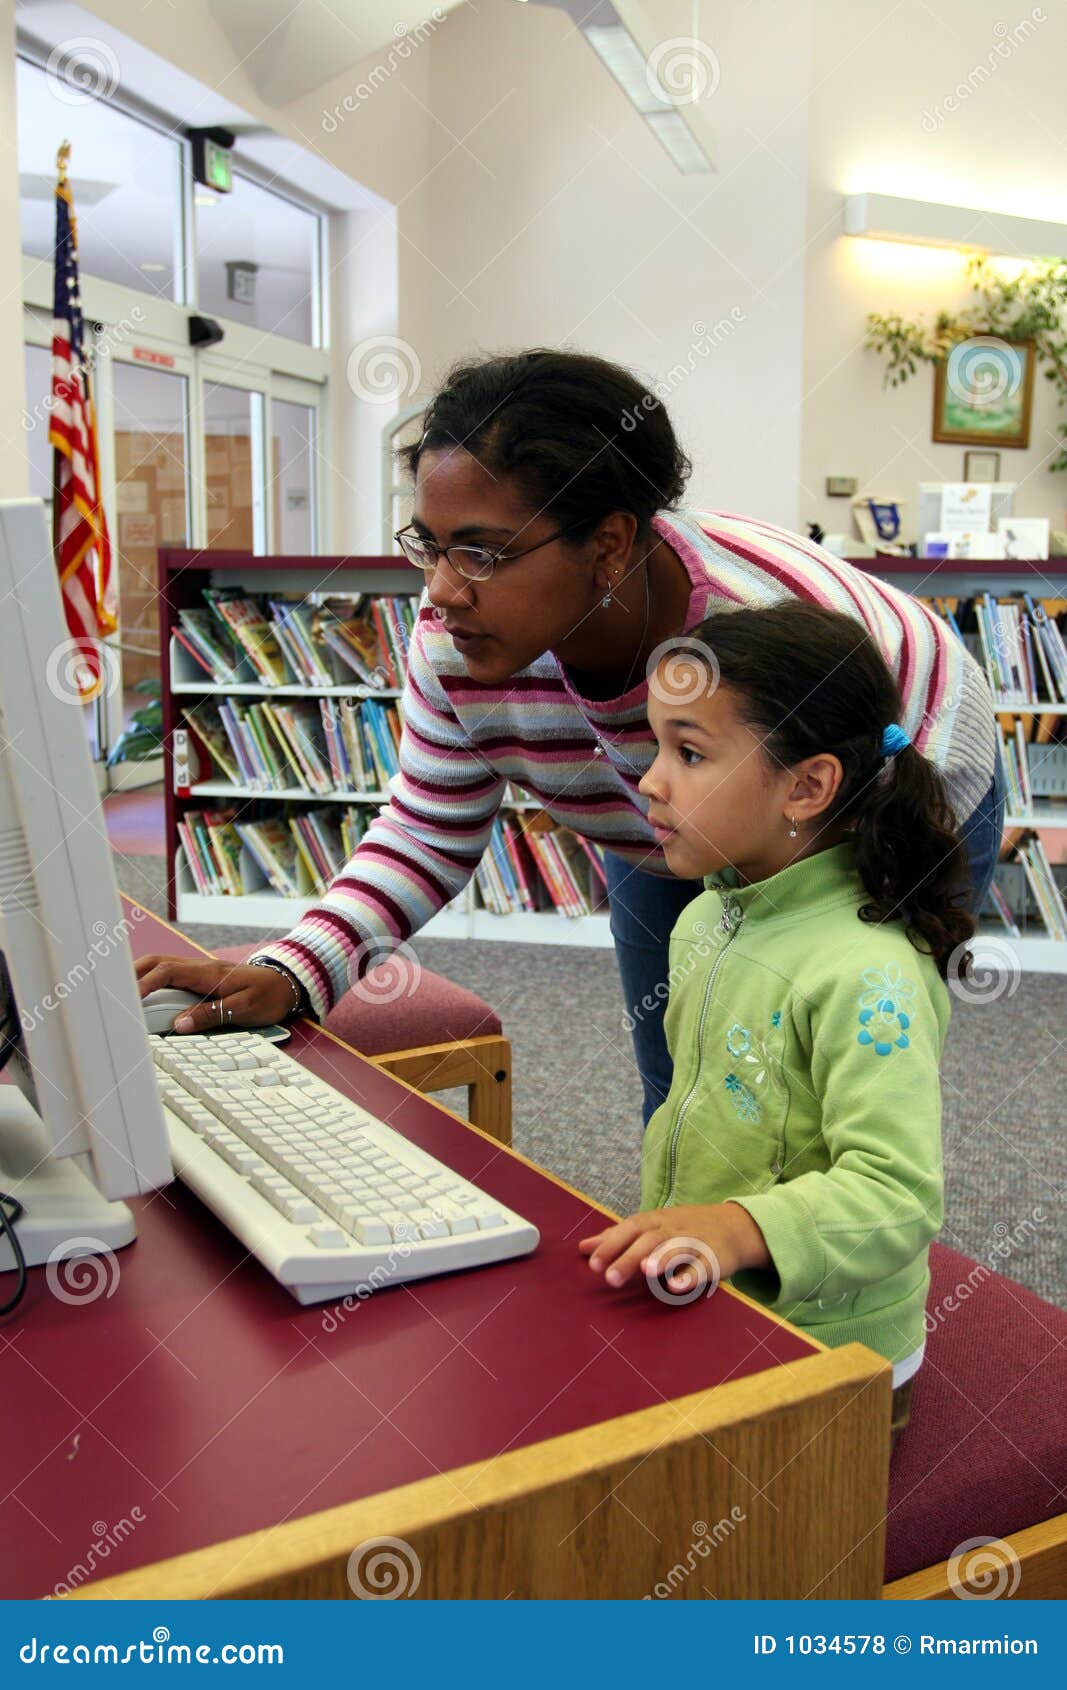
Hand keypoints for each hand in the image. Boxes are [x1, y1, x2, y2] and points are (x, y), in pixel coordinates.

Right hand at [134, 954, 298, 1032]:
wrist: (286, 983)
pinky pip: (169, 975)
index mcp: (207, 973)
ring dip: (140, 976)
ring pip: (160, 966)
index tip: (129, 1000)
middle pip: (157, 962)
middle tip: (114, 994)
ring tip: (122, 996)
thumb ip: (213, 1014)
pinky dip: (152, 981)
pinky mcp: (199, 978)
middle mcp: (199, 968)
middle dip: (132, 974)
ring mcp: (198, 971)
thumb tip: (181, 1024)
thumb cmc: (268, 995)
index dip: (144, 984)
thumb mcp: (245, 1008)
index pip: (167, 971)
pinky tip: (144, 995)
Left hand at [578, 1202, 769, 1293]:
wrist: (732, 1226)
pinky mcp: (714, 1260)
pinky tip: (676, 1287)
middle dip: (629, 1257)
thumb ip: (617, 1238)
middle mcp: (672, 1229)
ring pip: (676, 1248)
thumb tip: (583, 1247)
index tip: (592, 1264)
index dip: (611, 1245)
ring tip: (645, 1271)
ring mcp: (694, 1243)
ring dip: (661, 1258)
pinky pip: (702, 1268)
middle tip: (610, 1279)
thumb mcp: (649, 1227)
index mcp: (653, 1221)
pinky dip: (689, 1276)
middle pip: (649, 1240)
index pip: (629, 1229)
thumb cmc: (681, 1229)